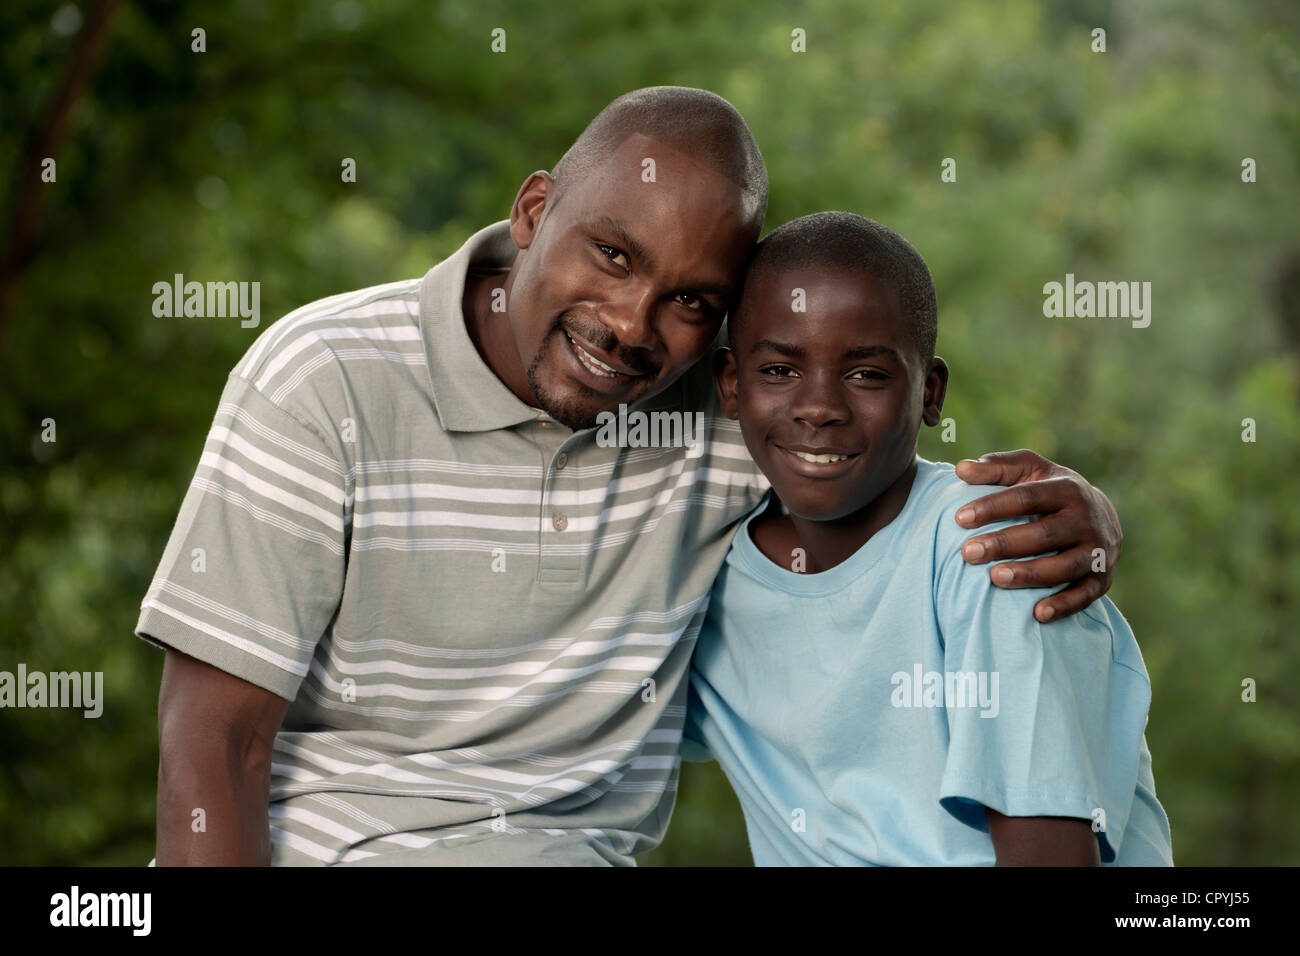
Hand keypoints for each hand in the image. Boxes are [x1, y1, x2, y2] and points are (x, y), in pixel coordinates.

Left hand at [954, 450, 1122, 622]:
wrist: (1101, 515)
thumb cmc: (1048, 491)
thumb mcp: (1028, 470)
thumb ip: (995, 468)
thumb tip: (961, 468)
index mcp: (1066, 489)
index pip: (1026, 497)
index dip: (993, 507)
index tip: (959, 518)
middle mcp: (1086, 519)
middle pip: (1044, 534)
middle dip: (1004, 544)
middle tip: (968, 552)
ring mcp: (1096, 550)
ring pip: (1064, 565)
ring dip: (1030, 574)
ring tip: (995, 578)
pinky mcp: (1102, 578)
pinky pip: (1085, 595)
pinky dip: (1064, 605)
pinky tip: (1037, 614)